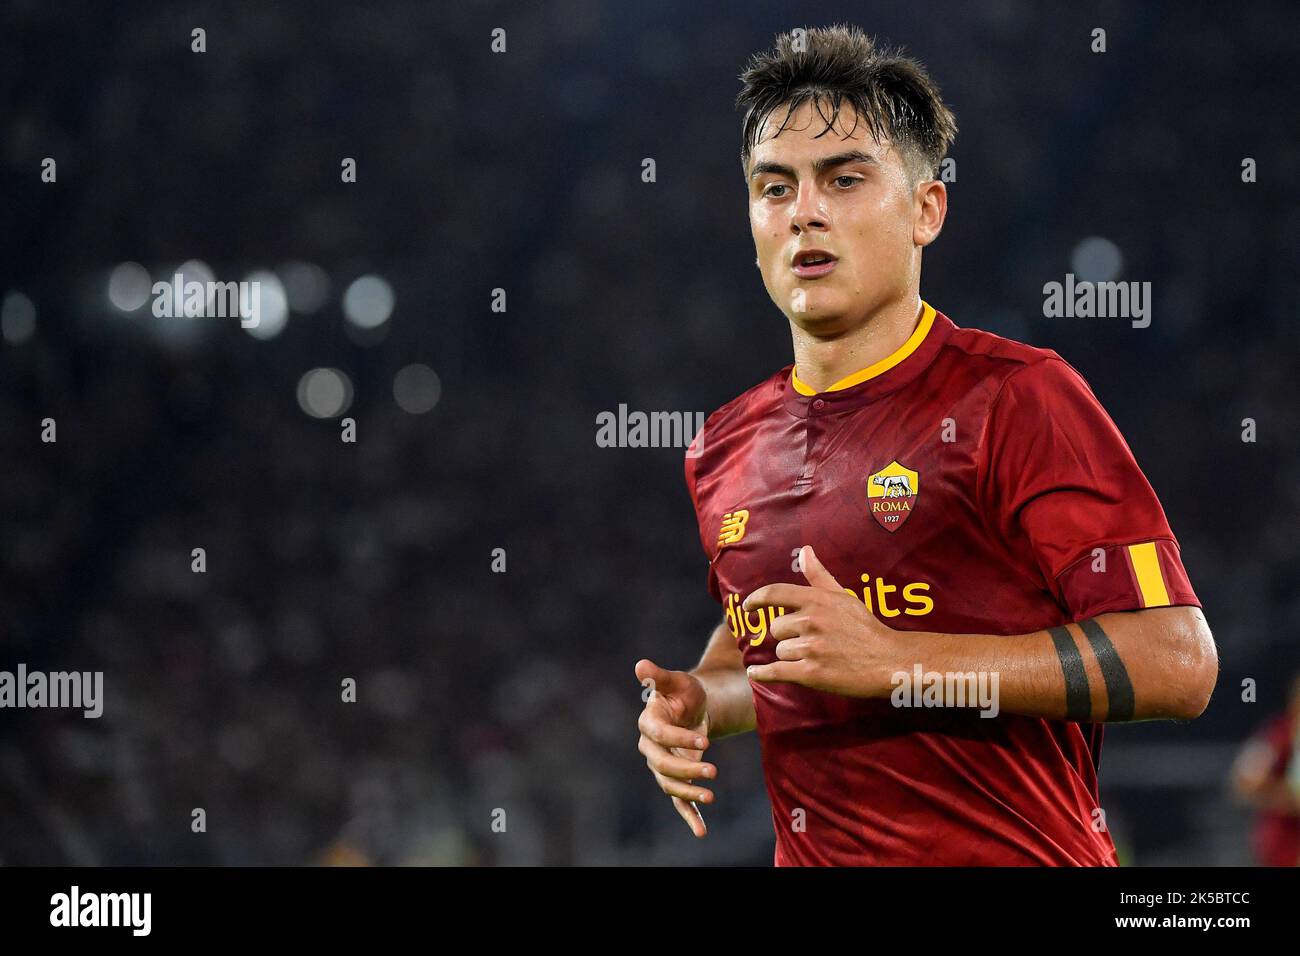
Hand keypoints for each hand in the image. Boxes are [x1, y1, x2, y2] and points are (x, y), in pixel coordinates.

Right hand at [634, 659, 715, 837]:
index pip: (660, 735)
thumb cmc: (683, 690)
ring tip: (711, 796)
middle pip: (662, 764)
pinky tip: (701, 831)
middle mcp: (650, 746)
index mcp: (649, 722)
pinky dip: (688, 814)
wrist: (692, 706)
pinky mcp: (674, 777)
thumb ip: (660, 676)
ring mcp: (660, 764)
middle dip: (686, 770)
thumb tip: (641, 665)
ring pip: (669, 783)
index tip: (706, 741)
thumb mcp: (678, 681)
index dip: (680, 739)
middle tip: (713, 771)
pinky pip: (678, 799)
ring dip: (688, 791)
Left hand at [742, 545, 901, 696]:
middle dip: (788, 636)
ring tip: (815, 657)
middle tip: (811, 641)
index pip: (775, 593)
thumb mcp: (843, 597)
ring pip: (780, 651)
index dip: (756, 599)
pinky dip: (762, 674)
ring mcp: (811, 648)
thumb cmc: (866, 628)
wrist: (889, 662)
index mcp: (817, 600)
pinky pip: (775, 672)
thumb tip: (805, 550)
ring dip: (790, 656)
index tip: (748, 606)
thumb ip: (820, 575)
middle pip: (776, 628)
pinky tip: (755, 674)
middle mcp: (811, 622)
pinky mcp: (811, 674)